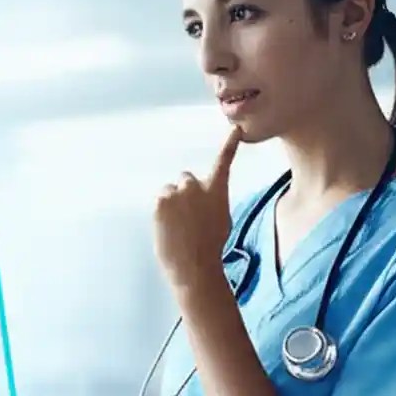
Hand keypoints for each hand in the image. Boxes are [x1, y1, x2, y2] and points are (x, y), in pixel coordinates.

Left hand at [153, 125, 243, 289]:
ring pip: (170, 191)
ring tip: (178, 227)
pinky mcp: (160, 201)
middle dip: (186, 192)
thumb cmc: (210, 248)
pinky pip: (160, 201)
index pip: (223, 161)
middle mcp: (196, 186)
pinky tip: (169, 229)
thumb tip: (199, 201)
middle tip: (188, 216)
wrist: (194, 266)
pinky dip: (162, 212)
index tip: (236, 129)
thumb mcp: (220, 220)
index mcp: (216, 190)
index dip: (229, 144)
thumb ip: (211, 202)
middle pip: (186, 179)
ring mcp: (176, 192)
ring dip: (172, 202)